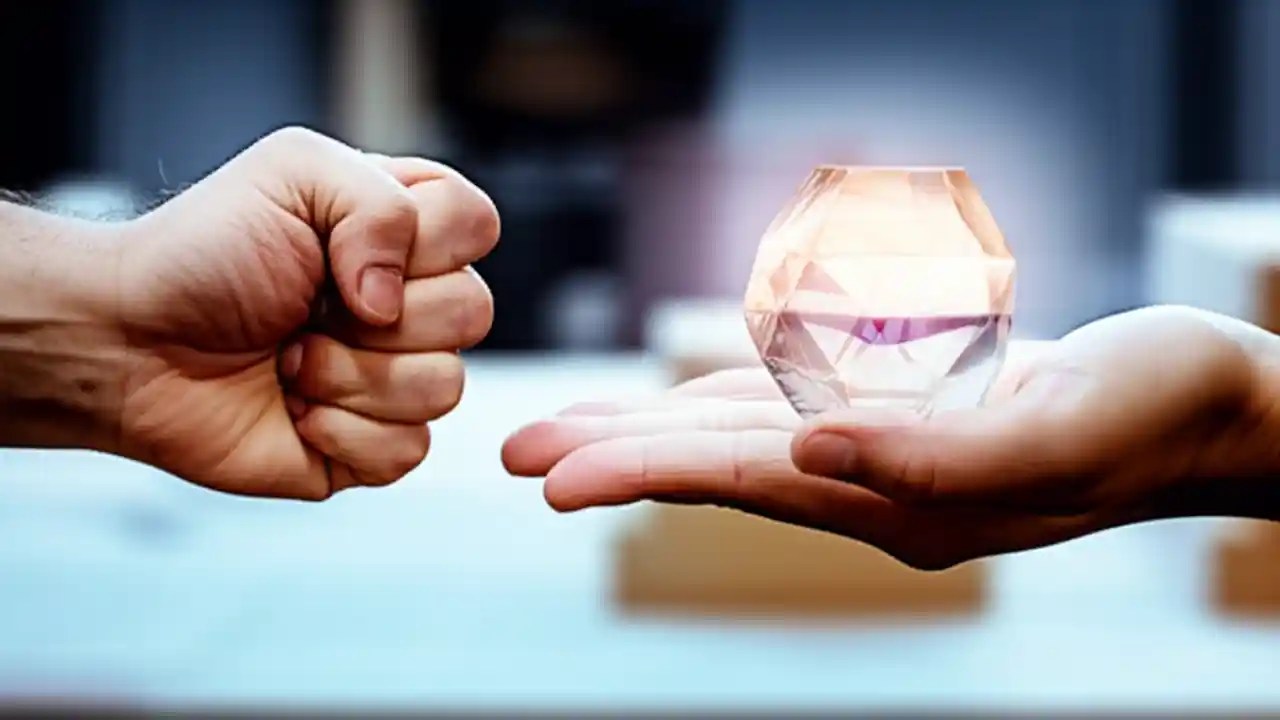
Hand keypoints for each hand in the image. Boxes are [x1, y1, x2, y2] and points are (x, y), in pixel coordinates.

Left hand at [112, 127, 498, 498]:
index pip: (477, 225)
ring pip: (444, 387)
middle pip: (473, 311)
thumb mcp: (291, 172)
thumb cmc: (202, 253)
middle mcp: (410, 304)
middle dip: (375, 317)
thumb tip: (393, 299)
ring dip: (348, 375)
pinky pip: (408, 450)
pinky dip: (340, 430)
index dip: (422, 239)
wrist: (130, 341)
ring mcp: (397, 376)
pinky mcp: (373, 446)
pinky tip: (293, 408)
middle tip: (307, 307)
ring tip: (290, 359)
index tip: (341, 245)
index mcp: (403, 232)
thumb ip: (377, 202)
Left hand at [503, 306, 1279, 568]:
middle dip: (614, 456)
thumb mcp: (1058, 429)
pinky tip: (675, 408)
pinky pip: (788, 408)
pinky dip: (718, 405)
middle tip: (514, 454)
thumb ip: (937, 455)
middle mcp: (873, 484)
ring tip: (563, 435)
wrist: (1207, 405)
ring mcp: (882, 452)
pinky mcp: (899, 416)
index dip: (643, 473)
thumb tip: (814, 449)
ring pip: (739, 436)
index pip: (742, 483)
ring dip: (648, 430)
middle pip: (716, 464)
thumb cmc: (1153, 411)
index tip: (550, 477)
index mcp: (901, 502)